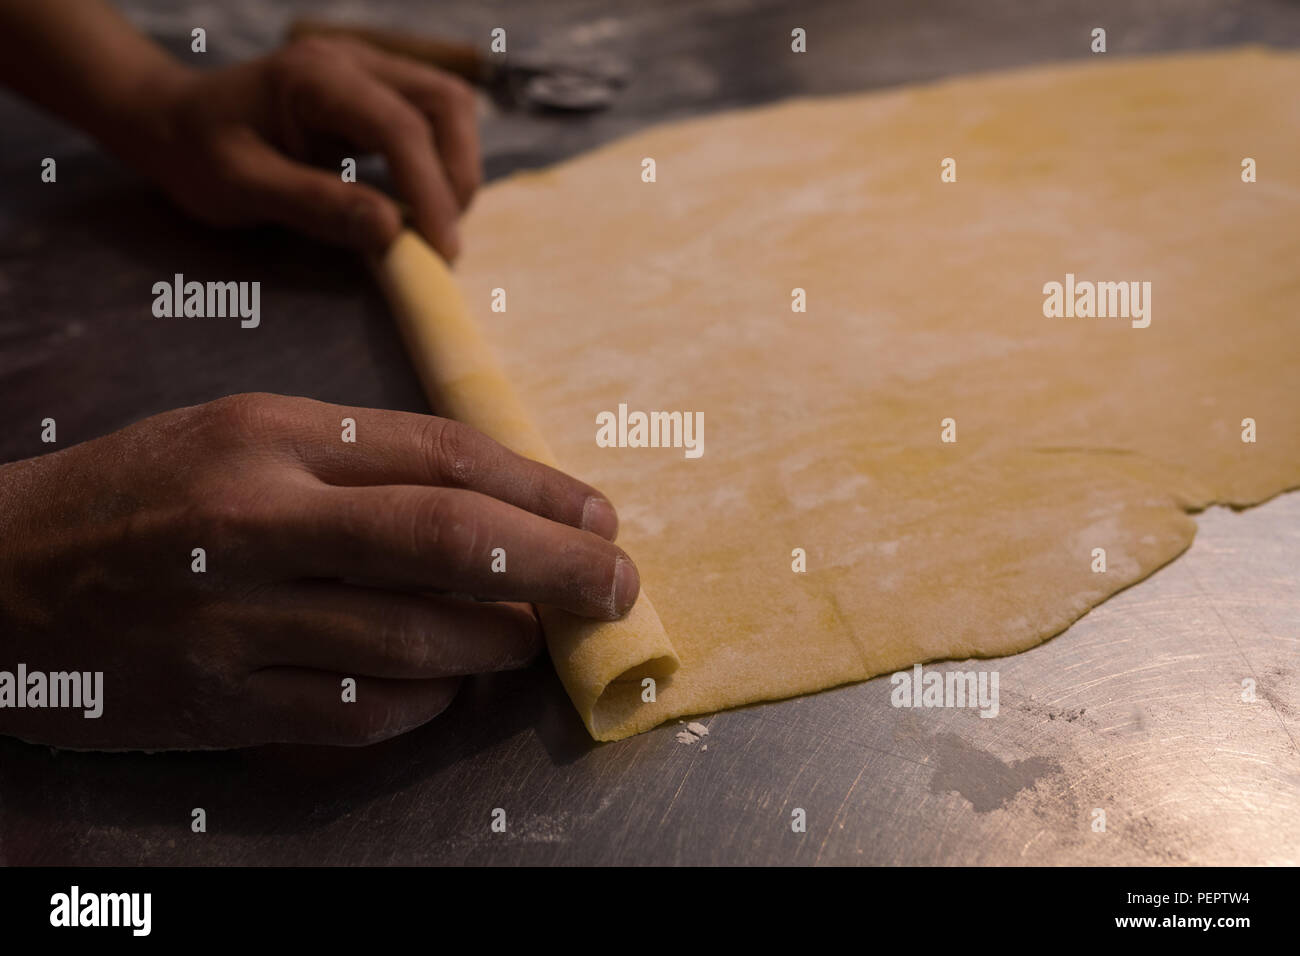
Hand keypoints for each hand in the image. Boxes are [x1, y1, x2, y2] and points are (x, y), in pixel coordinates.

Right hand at [0, 394, 636, 749]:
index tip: (600, 516)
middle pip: (445, 542)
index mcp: (270, 435)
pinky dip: (424, 703)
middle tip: (617, 584)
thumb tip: (494, 499)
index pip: (441, 455)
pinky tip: (446, 687)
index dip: (539, 489)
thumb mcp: (242, 435)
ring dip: (499, 642)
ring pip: (413, 640)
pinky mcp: (217, 702)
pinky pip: (357, 713)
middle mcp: (254, 520)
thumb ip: (361, 460)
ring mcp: (233, 618)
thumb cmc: (140, 492)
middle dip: (556, 565)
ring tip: (536, 635)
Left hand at [135, 35, 480, 257]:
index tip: (441, 250)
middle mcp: (351, 59)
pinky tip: (424, 202)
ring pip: (450, 106)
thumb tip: (392, 230)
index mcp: (313, 76)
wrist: (175, 121)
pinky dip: (443, 160)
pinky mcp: (377, 89)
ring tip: (438, 223)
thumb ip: (314, 205)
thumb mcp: (240, 188)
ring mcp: (369, 68)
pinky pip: (434, 117)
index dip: (430, 190)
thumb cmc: (198, 155)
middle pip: (445, 102)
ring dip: (458, 166)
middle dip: (458, 174)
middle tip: (444, 239)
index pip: (399, 126)